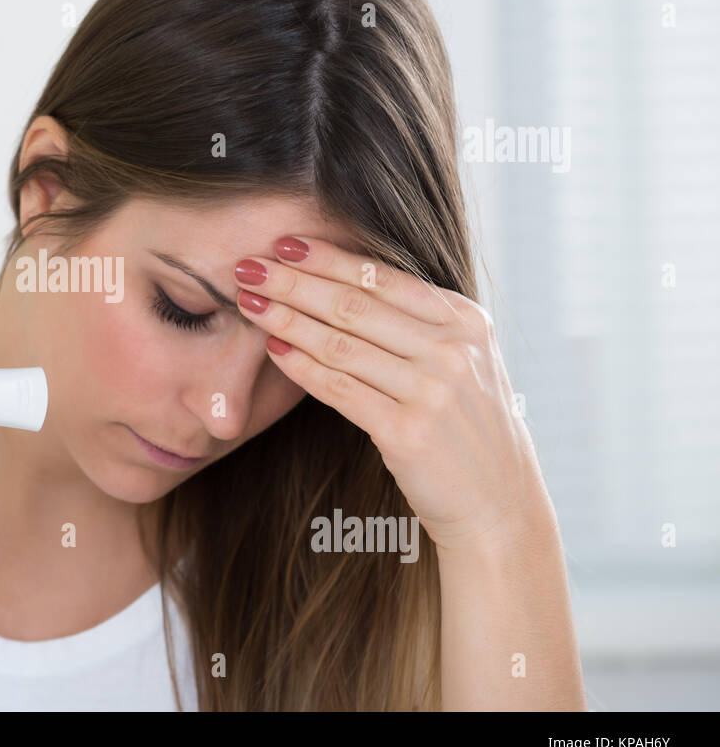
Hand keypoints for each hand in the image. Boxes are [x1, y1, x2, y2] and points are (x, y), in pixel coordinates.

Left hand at [233, 236, 549, 553]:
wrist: (499, 504)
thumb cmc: (466, 429)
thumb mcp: (462, 362)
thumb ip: (417, 324)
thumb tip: (342, 281)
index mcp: (465, 320)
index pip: (382, 277)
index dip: (327, 257)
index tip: (283, 242)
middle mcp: (453, 349)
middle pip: (354, 304)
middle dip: (293, 282)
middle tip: (248, 265)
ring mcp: (433, 391)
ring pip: (340, 343)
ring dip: (286, 320)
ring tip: (248, 302)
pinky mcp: (408, 433)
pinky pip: (339, 390)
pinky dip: (301, 368)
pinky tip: (273, 352)